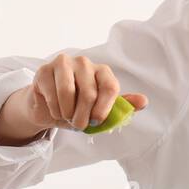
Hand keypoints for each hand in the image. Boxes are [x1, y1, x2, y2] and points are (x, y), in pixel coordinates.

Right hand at [24, 55, 147, 131]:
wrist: (49, 108)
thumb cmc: (77, 108)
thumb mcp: (100, 110)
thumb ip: (121, 106)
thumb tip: (143, 101)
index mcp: (102, 71)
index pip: (110, 87)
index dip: (105, 107)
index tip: (97, 121)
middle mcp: (84, 63)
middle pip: (89, 93)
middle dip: (83, 116)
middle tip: (80, 125)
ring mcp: (63, 64)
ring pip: (68, 93)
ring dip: (68, 113)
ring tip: (68, 118)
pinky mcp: (44, 70)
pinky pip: (52, 94)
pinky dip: (55, 110)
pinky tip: (55, 110)